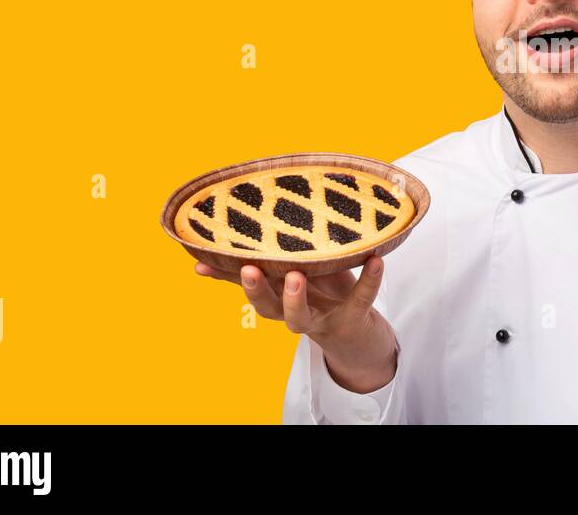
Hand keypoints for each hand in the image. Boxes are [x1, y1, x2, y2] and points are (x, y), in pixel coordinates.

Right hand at [194, 256, 398, 392]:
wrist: (356, 329)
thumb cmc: (318, 290)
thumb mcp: (290, 272)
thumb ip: (266, 260)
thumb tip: (212, 249)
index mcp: (277, 295)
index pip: (245, 285)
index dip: (222, 276)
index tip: (201, 263)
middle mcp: (292, 310)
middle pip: (266, 308)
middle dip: (256, 290)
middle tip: (250, 269)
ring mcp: (320, 317)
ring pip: (299, 317)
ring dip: (295, 298)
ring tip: (297, 275)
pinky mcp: (352, 317)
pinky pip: (361, 299)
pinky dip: (370, 281)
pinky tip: (376, 261)